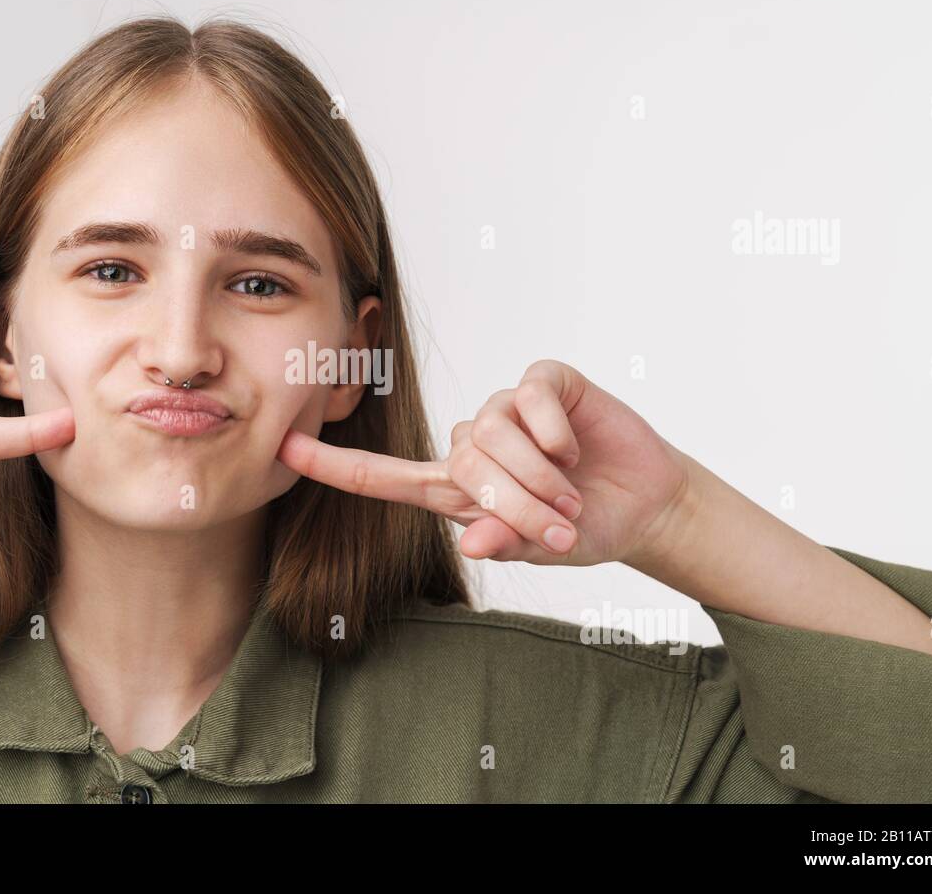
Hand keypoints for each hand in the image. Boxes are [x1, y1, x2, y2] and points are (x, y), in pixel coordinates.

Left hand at [275, 359, 693, 566]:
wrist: (645, 503)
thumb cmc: (584, 527)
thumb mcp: (545, 548)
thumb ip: (507, 542)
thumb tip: (470, 542)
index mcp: (457, 489)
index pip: (385, 477)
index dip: (336, 466)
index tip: (286, 449)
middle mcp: (474, 443)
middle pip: (461, 460)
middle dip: (515, 500)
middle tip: (562, 524)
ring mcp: (508, 409)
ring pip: (493, 428)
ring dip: (539, 473)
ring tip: (573, 493)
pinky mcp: (545, 383)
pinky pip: (529, 394)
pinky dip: (552, 428)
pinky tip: (574, 444)